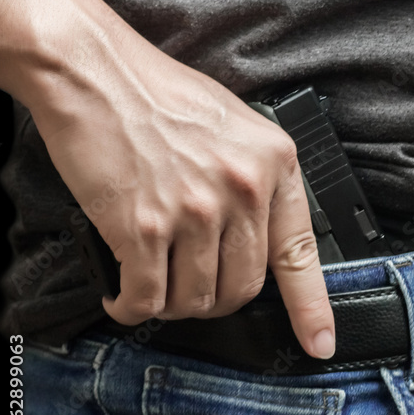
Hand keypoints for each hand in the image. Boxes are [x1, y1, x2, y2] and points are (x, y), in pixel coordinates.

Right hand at [23, 0, 335, 358]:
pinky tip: (124, 297)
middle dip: (217, 301)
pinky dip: (131, 307)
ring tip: (154, 284)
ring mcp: (195, 211)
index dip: (312, 309)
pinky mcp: (142, 226)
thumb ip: (258, 181)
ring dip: (173, 305)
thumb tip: (257, 237)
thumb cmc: (160, 95)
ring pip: (196, 299)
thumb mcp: (238, 127)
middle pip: (244, 288)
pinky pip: (146, 297)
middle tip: (193, 287)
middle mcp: (243, 190)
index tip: (320, 343)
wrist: (93, 71)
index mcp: (275, 165)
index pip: (301, 253)